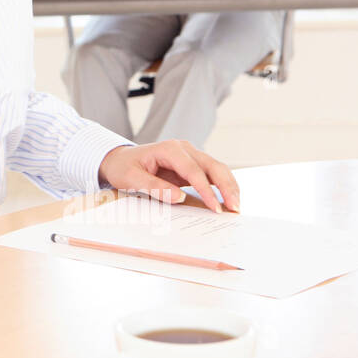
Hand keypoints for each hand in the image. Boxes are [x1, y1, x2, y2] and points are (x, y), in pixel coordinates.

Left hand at [97, 140, 239, 212]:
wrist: (120, 159)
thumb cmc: (124, 167)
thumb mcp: (131, 178)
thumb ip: (155, 187)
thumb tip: (179, 197)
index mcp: (169, 149)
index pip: (194, 170)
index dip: (206, 190)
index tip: (215, 208)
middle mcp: (184, 149)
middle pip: (212, 166)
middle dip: (226, 187)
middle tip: (235, 208)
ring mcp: (190, 155)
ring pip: (217, 168)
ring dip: (229, 186)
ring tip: (236, 207)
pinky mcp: (193, 165)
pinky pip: (212, 174)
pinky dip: (223, 186)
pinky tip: (230, 200)